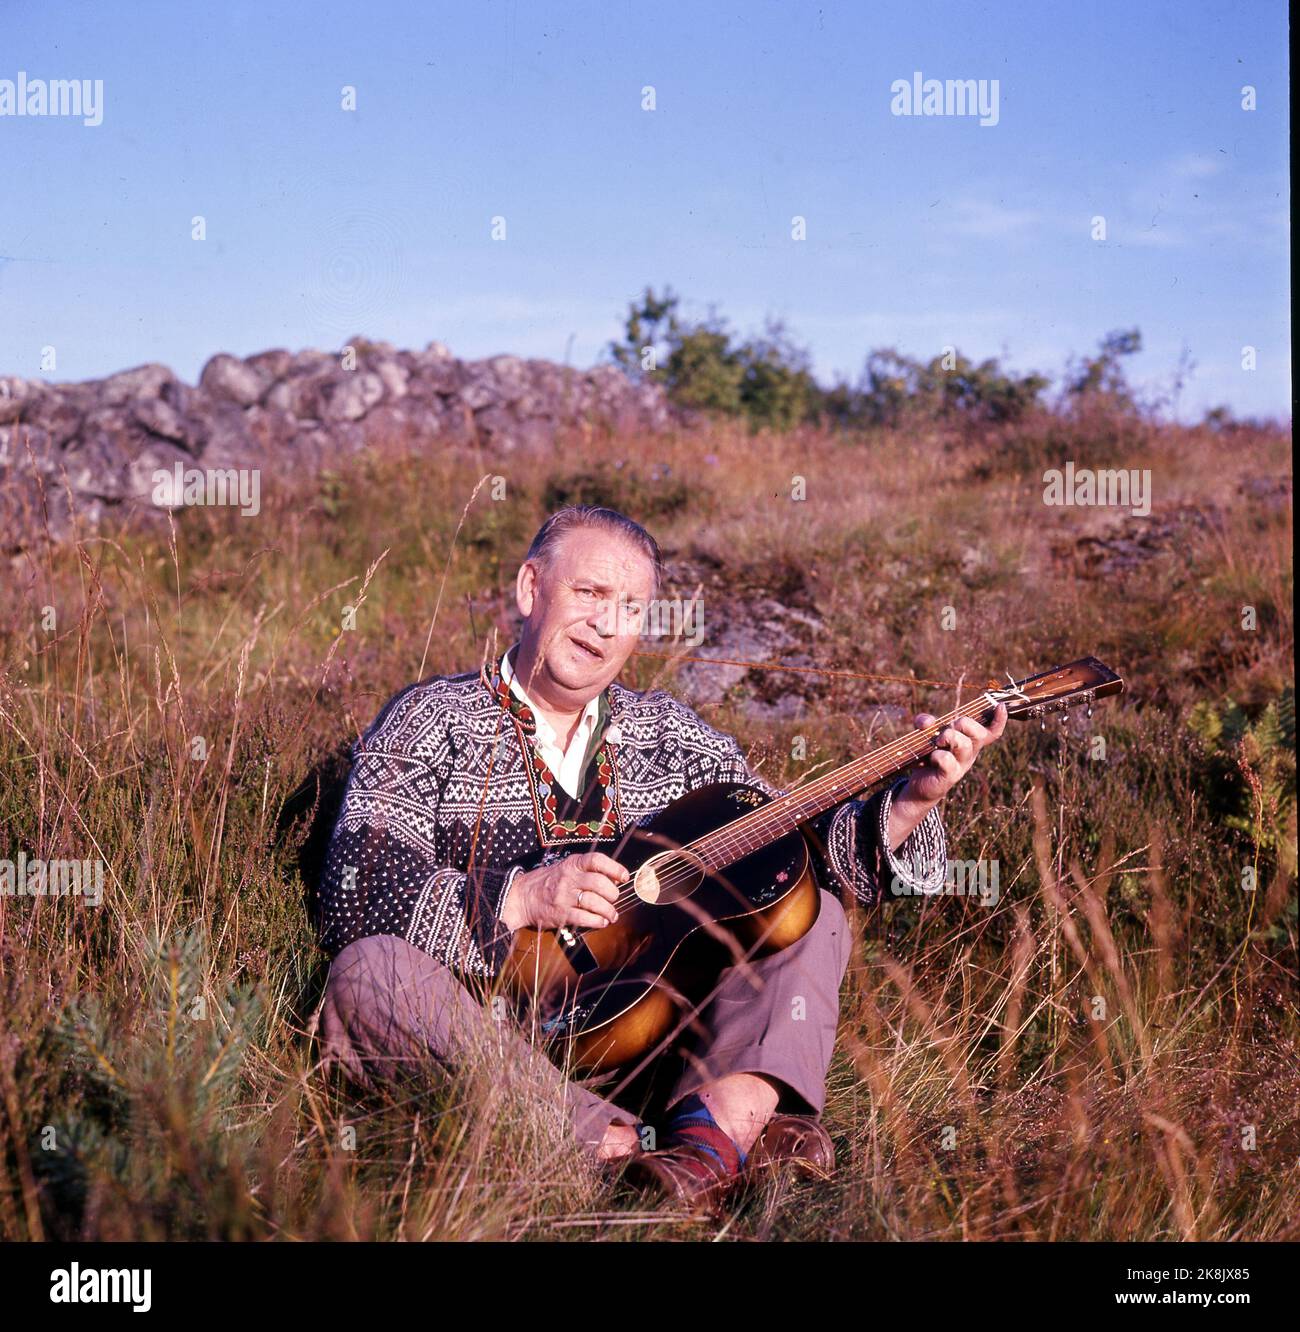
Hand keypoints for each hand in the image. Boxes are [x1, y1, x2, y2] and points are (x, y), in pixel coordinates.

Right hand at [499, 851, 628, 931]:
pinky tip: (601, 922)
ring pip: (595, 902)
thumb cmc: (551, 881)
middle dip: (612, 894)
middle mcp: (568, 878)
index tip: (624, 877)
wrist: (523, 896)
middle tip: (613, 899)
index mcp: (572, 864)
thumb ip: (588, 871)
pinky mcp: (560, 914)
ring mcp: (564, 896)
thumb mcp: (567, 868)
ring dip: (608, 911)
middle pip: (599, 883)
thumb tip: (615, 879)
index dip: (614, 868)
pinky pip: (585, 918)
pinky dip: (597, 922)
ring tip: (611, 915)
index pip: (596, 860)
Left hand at [900, 702, 1006, 805]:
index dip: (999, 720)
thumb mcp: (925, 735)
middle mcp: (969, 753)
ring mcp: (961, 765)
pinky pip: (946, 759)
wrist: (919, 787)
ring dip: (949, 737)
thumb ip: (925, 722)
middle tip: (947, 728)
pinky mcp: (949, 776)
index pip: (991, 732)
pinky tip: (929, 759)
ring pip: (964, 744)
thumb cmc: (927, 757)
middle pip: (979, 733)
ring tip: (937, 742)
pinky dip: (936, 755)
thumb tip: (928, 722)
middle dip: (964, 723)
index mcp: (969, 742)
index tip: (1000, 706)